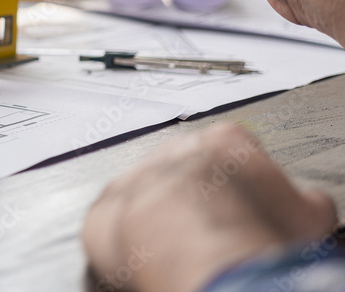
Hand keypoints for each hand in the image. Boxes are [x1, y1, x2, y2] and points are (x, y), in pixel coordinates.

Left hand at [83, 123, 337, 291]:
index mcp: (224, 142)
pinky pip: (106, 228)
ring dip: (154, 220)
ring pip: (141, 198)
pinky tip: (142, 261)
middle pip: (180, 174)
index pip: (230, 153)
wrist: (219, 265)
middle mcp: (172, 152)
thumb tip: (305, 202)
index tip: (242, 207)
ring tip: (177, 251)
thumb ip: (298, 198)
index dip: (238, 186)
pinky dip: (119, 245)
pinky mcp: (102, 217)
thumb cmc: (262, 240)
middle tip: (208, 233)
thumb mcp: (305, 214)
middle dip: (192, 201)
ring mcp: (133, 182)